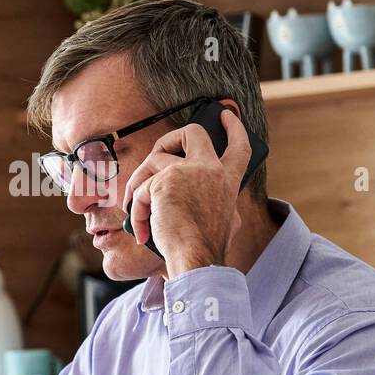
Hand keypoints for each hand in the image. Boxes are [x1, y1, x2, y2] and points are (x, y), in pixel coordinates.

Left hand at [122, 108, 250, 277]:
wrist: (196, 259)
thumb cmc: (206, 247)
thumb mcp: (223, 217)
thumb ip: (211, 196)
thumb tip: (187, 189)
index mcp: (228, 180)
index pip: (239, 146)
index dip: (233, 127)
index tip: (225, 115)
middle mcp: (211, 169)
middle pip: (192, 133)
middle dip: (169, 138)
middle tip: (157, 154)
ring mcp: (187, 171)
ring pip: (154, 159)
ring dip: (139, 182)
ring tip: (136, 207)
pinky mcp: (164, 181)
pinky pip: (141, 188)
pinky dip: (136, 209)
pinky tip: (142, 229)